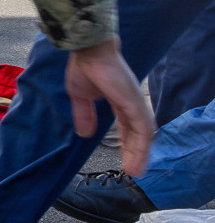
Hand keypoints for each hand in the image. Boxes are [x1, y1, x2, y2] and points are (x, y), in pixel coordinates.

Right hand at [66, 38, 154, 176]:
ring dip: (141, 154)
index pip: (127, 128)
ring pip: (143, 134)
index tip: (126, 160)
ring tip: (135, 171)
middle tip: (133, 172)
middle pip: (137, 134)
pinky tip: (139, 158)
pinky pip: (143, 128)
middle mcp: (131, 104)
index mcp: (120, 102)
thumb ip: (84, 115)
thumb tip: (84, 134)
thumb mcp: (80, 96)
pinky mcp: (134, 103)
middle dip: (135, 153)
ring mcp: (135, 103)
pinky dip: (142, 145)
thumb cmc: (85, 67)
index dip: (127, 144)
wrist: (89, 51)